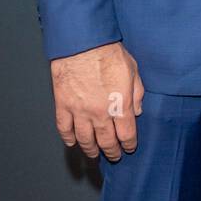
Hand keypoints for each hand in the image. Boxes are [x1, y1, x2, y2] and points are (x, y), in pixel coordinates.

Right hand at [50, 42, 143, 160]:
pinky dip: (68, 138)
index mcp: (120, 106)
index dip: (129, 144)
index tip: (129, 148)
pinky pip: (64, 128)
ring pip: (85, 139)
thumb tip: (137, 111)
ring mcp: (79, 111)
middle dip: (112, 151)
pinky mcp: (63, 105)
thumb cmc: (109, 53)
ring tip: (94, 154)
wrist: (82, 43)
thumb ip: (137, 93)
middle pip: (106, 141)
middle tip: (114, 156)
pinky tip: (73, 142)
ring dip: (91, 150)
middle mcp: (100, 113)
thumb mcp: (133, 71)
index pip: (127, 135)